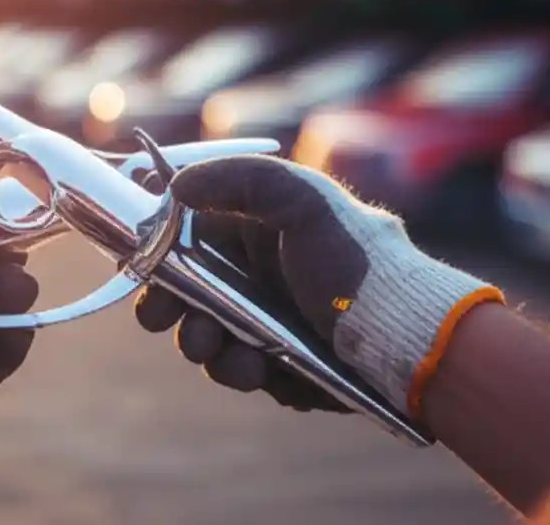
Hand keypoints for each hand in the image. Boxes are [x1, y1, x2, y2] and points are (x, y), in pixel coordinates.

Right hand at [134, 155, 499, 418]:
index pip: (186, 235)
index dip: (156, 253)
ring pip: (206, 335)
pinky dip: (239, 369)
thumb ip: (239, 180)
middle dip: (169, 308)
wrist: (409, 339)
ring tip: (222, 349)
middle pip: (185, 291)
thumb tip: (174, 188)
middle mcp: (257, 273)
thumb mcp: (305, 201)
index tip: (140, 271)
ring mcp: (265, 320)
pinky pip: (239, 369)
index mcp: (258, 227)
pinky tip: (257, 367)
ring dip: (203, 344)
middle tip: (163, 319)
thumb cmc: (360, 262)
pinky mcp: (278, 365)